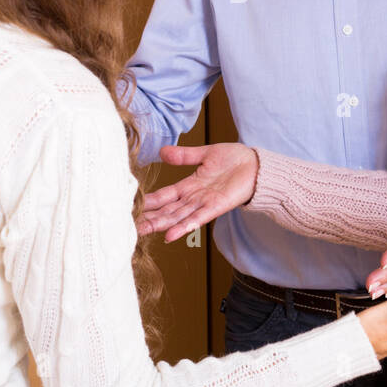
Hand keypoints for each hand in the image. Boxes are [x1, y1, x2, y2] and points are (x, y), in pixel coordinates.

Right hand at [136, 143, 257, 241]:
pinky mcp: (217, 207)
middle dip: (149, 218)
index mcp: (190, 185)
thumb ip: (184, 155)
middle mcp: (194, 197)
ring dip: (161, 225)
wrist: (258, 165)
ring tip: (142, 231)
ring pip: (178, 216)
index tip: (131, 207)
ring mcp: (205, 204)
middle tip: (128, 225)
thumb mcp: (205, 153)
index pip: (164, 196)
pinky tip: (170, 235)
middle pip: (167, 210)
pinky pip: (197, 218)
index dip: (149, 201)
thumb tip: (162, 152)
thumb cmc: (235, 159)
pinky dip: (183, 226)